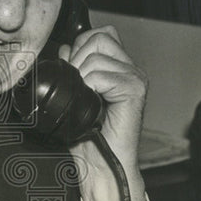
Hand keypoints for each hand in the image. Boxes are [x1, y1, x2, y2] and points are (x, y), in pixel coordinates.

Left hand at [58, 26, 147, 200]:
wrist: (100, 166)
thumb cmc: (88, 138)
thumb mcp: (73, 97)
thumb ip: (72, 70)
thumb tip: (65, 49)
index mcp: (118, 68)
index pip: (99, 34)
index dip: (79, 47)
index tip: (71, 71)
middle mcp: (130, 70)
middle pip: (100, 37)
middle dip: (78, 57)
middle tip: (75, 85)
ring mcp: (135, 78)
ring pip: (97, 55)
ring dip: (81, 75)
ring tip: (82, 98)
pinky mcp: (135, 90)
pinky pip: (102, 75)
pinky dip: (89, 87)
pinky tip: (91, 104)